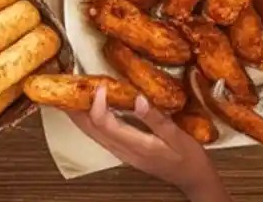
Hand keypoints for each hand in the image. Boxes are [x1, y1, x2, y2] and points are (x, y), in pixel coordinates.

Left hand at [69, 85, 231, 201]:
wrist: (192, 178)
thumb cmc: (189, 157)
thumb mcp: (178, 136)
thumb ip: (156, 119)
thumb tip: (138, 99)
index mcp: (136, 145)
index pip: (104, 123)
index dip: (96, 103)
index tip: (99, 84)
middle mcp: (122, 151)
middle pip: (89, 129)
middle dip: (76, 107)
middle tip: (70, 85)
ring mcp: (120, 153)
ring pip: (91, 133)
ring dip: (79, 113)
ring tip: (73, 93)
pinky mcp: (122, 152)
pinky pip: (98, 135)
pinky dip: (89, 119)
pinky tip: (88, 107)